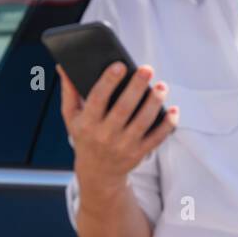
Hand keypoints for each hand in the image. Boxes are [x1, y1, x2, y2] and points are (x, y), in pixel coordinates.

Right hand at [59, 62, 177, 191]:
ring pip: (142, 121)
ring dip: (154, 102)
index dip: (108, 81)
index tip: (120, 65)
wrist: (98, 171)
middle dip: (136, 87)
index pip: (97, 99)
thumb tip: (64, 66)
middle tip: (147, 69)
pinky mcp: (139, 153)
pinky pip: (157, 137)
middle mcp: (104, 135)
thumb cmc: (85, 136)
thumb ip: (69, 91)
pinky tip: (174, 109)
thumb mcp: (71, 117)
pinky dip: (168, 124)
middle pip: (124, 108)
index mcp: (86, 123)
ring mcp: (123, 145)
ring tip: (161, 86)